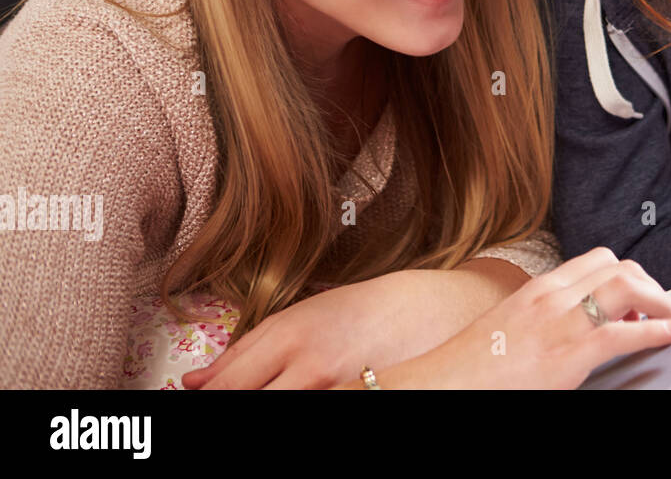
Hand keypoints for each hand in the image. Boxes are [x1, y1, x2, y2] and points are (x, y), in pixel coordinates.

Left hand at [183, 263, 526, 389]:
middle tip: (206, 409)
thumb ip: (249, 349)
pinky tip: (294, 405)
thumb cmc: (370, 307)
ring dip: (254, 411)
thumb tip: (195, 382)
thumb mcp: (306, 315)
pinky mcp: (362, 399)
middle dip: (224, 410)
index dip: (201, 401)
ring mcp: (337, 389)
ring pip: (274, 411)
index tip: (179, 405)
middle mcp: (309, 364)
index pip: (224, 386)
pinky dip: (294, 412)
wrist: (439, 308)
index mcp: (289, 333)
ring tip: (254, 405)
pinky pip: (311, 415)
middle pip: (243, 403)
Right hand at [345, 248, 670, 389]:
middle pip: (618, 266)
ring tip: (669, 317)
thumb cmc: (473, 364)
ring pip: (627, 285)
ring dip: (659, 299)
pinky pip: (625, 331)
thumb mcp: (509, 326)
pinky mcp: (569, 352)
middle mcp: (552, 296)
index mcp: (538, 289)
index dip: (626, 273)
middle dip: (647, 282)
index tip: (636, 295)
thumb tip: (564, 326)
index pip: (596, 259)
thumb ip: (541, 317)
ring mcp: (562, 321)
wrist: (445, 383)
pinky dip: (657, 329)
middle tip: (656, 307)